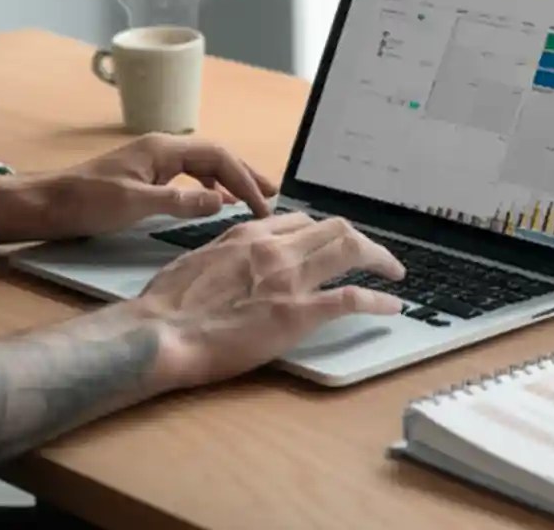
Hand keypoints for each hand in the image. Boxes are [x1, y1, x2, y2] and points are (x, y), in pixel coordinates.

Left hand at [0, 134, 277, 241]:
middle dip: (246, 174)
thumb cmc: (85, 202)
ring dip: (230, 181)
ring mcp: (153, 163)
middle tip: (274, 194)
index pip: (218, 157)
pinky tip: (215, 202)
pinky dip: (209, 188)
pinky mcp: (145, 178)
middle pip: (215, 156)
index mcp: (162, 148)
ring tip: (254, 199)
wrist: (44, 205)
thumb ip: (180, 202)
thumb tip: (221, 202)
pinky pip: (189, 177)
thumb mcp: (135, 205)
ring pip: (203, 166)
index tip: (264, 204)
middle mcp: (161, 149)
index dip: (245, 179)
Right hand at [133, 212, 405, 388]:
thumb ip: (223, 252)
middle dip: (361, 239)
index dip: (324, 231)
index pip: (300, 221)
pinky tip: (390, 307)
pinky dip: (377, 300)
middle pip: (335, 228)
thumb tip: (231, 256)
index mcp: (248, 235)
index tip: (333, 243)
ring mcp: (289, 279)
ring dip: (379, 258)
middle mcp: (274, 249)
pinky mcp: (298, 314)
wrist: (159, 332)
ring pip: (350, 250)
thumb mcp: (195, 260)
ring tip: (394, 272)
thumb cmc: (166, 305)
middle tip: (375, 256)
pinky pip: (350, 299)